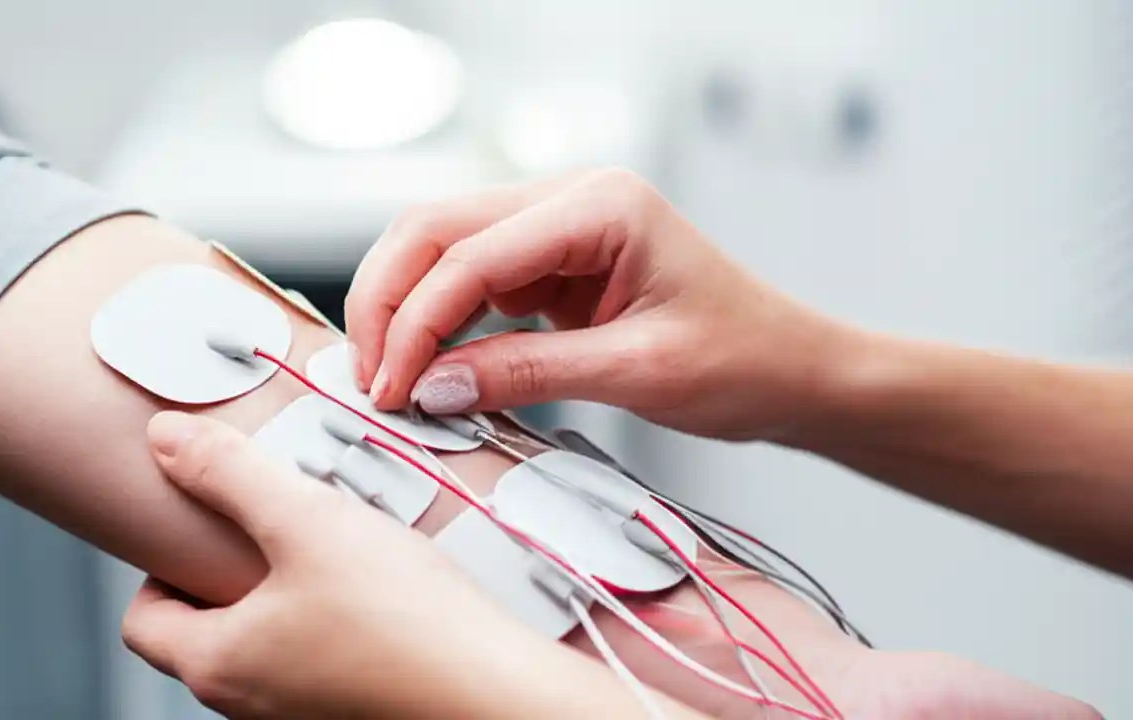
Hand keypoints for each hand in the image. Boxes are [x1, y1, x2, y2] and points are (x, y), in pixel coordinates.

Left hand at [120, 411, 557, 719]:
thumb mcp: (308, 521)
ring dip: (289, 597)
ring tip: (336, 550)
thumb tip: (165, 439)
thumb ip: (230, 474)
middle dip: (231, 574)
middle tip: (275, 526)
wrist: (499, 694)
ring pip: (269, 646)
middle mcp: (251, 704)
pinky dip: (335, 625)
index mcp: (218, 663)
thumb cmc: (405, 623)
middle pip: (205, 631)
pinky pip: (322, 662)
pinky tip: (381, 592)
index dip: (163, 564)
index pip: (141, 619)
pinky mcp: (355, 711)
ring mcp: (305, 715)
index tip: (208, 525)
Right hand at [345, 168, 852, 440]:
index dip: (417, 322)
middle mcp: (571, 198)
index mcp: (600, 205)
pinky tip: (426, 364)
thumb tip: (433, 388)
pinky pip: (473, 280)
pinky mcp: (553, 263)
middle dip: (389, 302)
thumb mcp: (636, 372)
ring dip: (404, 308)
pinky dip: (439, 320)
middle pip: (436, 230)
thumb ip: (528, 373)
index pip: (470, 253)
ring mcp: (558, 226)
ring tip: (385, 375)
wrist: (793, 371)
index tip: (390, 388)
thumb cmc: (743, 359)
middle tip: (369, 378)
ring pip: (442, 248)